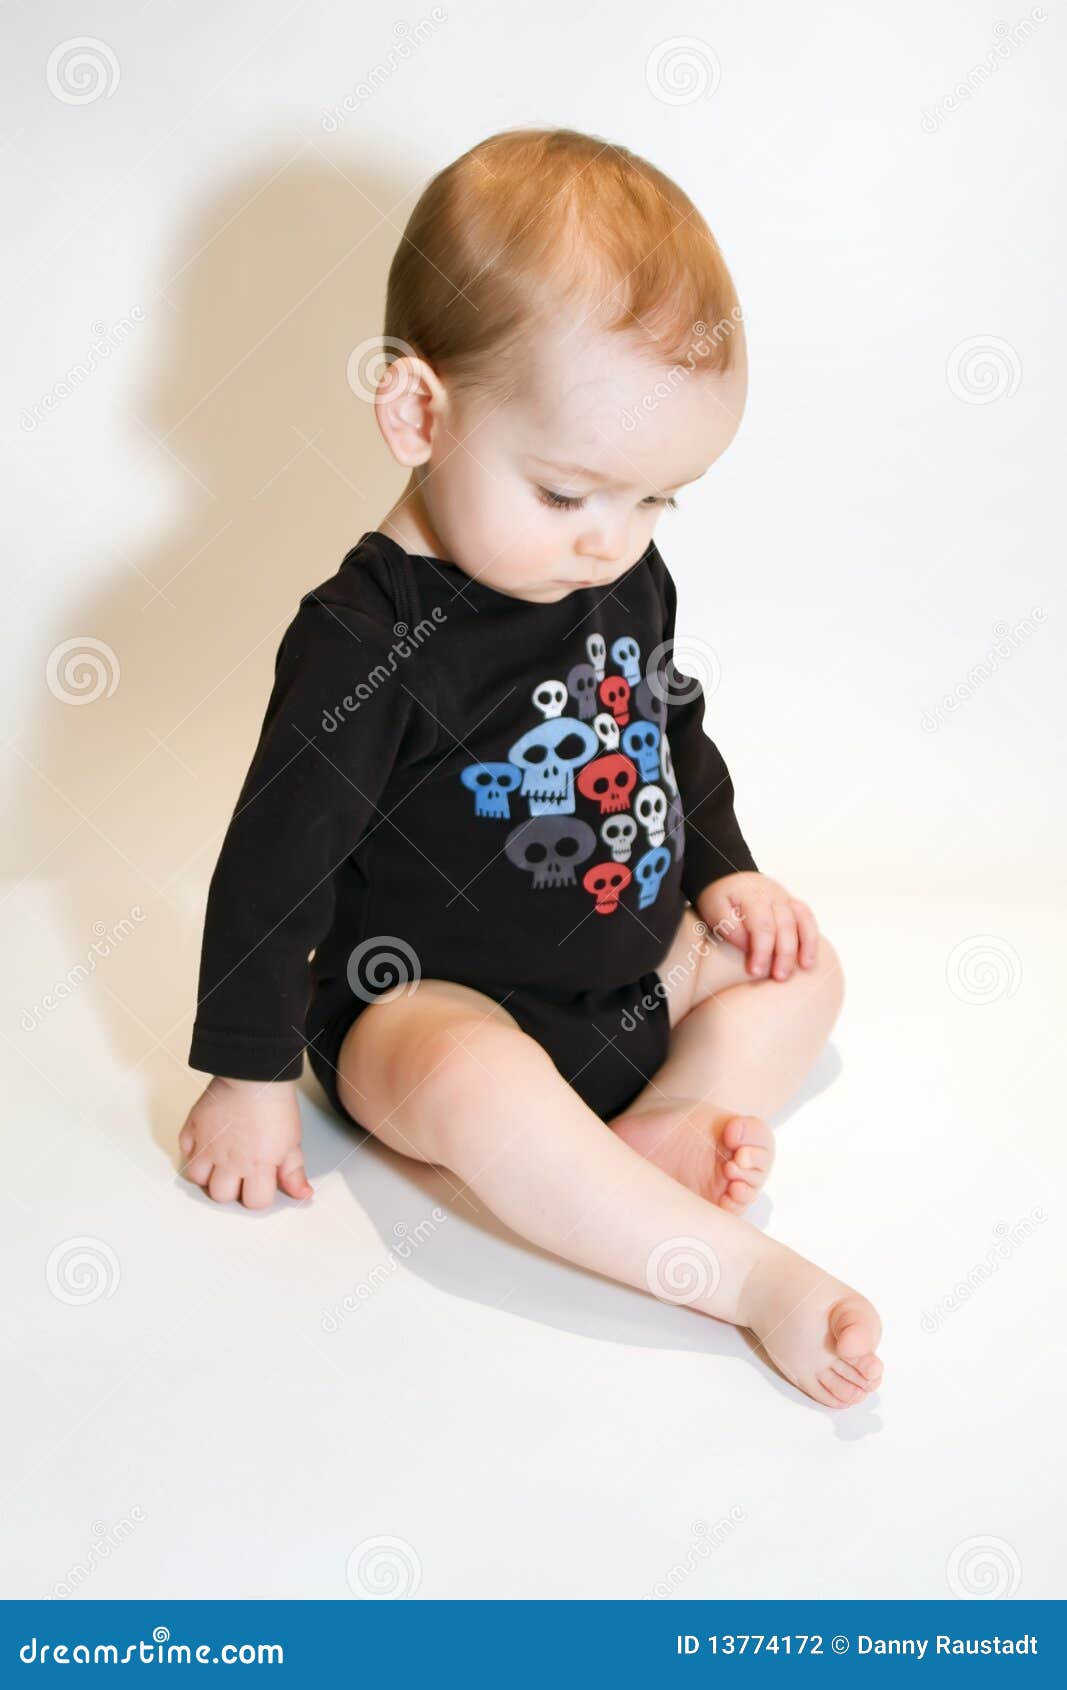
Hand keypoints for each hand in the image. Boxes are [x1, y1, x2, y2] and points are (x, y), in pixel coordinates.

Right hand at [178, 1075, 313, 1208]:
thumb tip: (302, 1194)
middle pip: (220, 1196)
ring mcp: (208, 1146)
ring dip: (207, 1174)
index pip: (254, 1202)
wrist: (254, 1074)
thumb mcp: (292, 1141)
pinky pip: (184, 1151)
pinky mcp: (193, 1129)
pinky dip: (193, 1150)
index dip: (259, 1195)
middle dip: (230, 1189)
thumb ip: (293, 1172)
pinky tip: (207, 1143)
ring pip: (197, 1178)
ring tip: (220, 1162)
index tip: (261, 1182)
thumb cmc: (275, 1104)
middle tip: (239, 1172)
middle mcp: (230, 1162)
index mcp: (257, 1167)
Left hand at [696, 871, 818, 981]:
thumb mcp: (714, 909)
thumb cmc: (721, 898)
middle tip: (779, 977)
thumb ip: (730, 927)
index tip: (755, 971)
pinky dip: (812, 939)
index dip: (761, 950)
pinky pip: (808, 919)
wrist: (729, 879)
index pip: (762, 925)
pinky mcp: (793, 905)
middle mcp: (773, 895)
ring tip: (805, 968)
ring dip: (806, 946)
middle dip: (784, 954)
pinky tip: (809, 959)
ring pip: (802, 920)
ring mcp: (786, 899)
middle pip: (786, 925)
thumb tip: (748, 946)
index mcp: (752, 895)